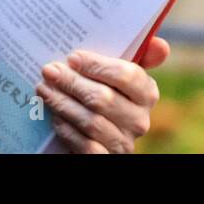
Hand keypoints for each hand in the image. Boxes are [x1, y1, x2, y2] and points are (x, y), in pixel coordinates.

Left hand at [36, 36, 169, 153]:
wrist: (93, 132)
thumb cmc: (104, 90)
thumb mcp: (116, 73)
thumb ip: (138, 55)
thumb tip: (160, 45)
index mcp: (146, 93)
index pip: (128, 76)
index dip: (98, 66)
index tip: (72, 57)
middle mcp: (139, 120)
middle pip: (104, 98)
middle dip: (72, 82)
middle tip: (49, 70)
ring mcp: (124, 142)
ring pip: (92, 122)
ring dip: (63, 103)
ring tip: (43, 89)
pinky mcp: (107, 158)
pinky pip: (86, 146)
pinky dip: (67, 129)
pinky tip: (53, 116)